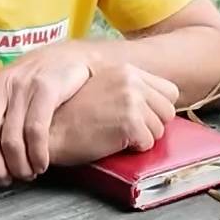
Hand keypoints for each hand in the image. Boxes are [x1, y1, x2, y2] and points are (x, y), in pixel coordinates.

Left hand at [0, 44, 99, 184]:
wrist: (72, 58)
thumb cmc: (33, 83)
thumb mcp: (4, 92)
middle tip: (4, 181)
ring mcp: (21, 85)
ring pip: (11, 139)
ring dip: (19, 166)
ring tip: (27, 175)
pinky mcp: (45, 88)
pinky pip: (35, 131)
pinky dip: (37, 155)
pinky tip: (41, 164)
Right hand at [46, 62, 179, 166]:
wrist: (50, 127)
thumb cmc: (71, 114)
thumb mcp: (102, 88)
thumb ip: (127, 89)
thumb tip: (153, 105)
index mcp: (126, 71)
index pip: (169, 91)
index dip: (157, 108)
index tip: (142, 117)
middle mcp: (132, 81)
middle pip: (168, 112)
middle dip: (152, 125)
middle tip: (127, 130)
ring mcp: (132, 100)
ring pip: (159, 129)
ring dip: (141, 138)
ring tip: (116, 135)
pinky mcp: (129, 122)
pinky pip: (147, 144)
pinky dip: (133, 149)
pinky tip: (113, 142)